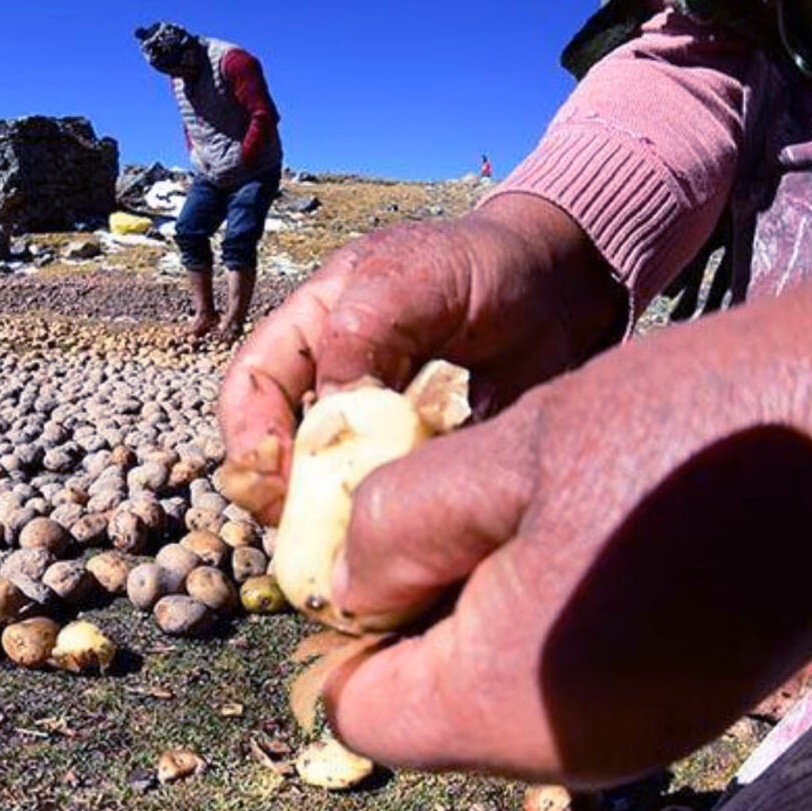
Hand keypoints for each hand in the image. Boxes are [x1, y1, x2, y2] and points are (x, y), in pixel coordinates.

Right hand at [218, 194, 620, 523]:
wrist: (563, 288)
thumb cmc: (481, 267)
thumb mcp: (417, 277)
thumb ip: (364, 330)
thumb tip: (330, 412)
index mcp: (312, 331)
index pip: (251, 385)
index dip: (248, 435)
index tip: (273, 479)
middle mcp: (333, 390)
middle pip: (276, 453)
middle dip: (283, 498)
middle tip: (310, 532)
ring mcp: (378, 436)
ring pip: (330, 491)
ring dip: (337, 523)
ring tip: (357, 544)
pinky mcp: (423, 470)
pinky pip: (396, 508)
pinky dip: (397, 528)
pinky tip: (414, 535)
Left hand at [323, 274, 811, 786]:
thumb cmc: (682, 429)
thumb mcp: (503, 455)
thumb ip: (393, 531)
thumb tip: (346, 586)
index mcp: (513, 704)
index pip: (358, 708)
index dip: (341, 625)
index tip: (370, 538)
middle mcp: (570, 751)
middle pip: (422, 709)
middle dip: (406, 616)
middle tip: (435, 506)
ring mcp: (631, 736)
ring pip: (488, 695)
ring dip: (471, 611)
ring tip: (507, 505)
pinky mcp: (673, 705)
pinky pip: (557, 686)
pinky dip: (535, 623)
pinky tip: (568, 532)